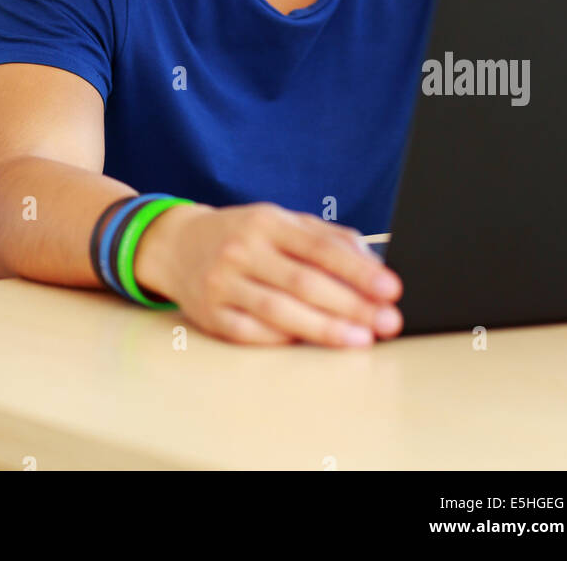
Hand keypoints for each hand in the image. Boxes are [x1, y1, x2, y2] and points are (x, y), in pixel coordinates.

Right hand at [134, 201, 402, 346]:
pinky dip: (287, 339)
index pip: (318, 248)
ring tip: (361, 338)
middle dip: (351, 304)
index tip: (390, 287)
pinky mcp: (211, 316)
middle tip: (387, 321)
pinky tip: (314, 344)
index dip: (357, 270)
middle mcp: (242, 250)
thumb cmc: (242, 235)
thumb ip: (327, 238)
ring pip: (280, 311)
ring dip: (326, 328)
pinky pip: (254, 333)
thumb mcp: (281, 223)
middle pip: (304, 282)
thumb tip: (371, 263)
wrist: (176, 245)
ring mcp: (224, 284)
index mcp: (266, 222)